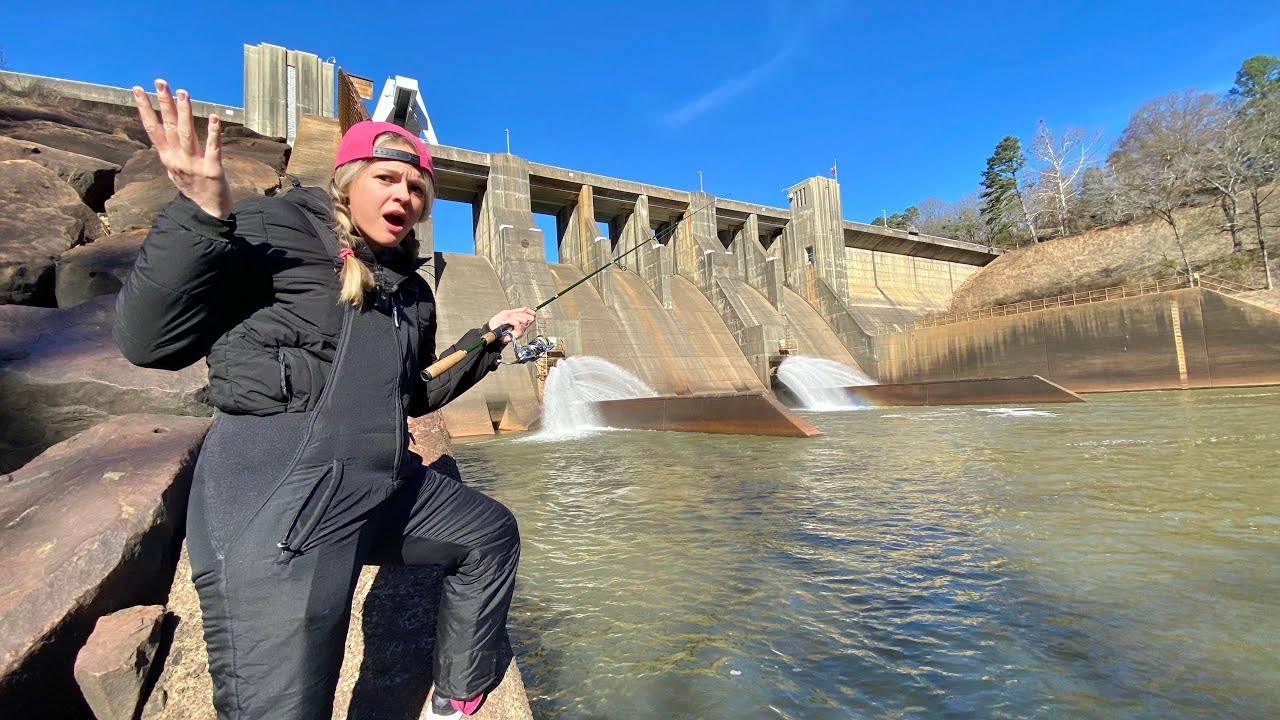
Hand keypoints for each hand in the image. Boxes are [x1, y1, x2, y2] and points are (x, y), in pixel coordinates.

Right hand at [133, 79, 231, 218]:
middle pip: (169, 126)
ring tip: (183, 93)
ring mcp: (194, 165)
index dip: (145, 108)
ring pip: (187, 134)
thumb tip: (162, 131)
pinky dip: (213, 133)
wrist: (208, 213)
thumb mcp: (175, 169)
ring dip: (185, 112)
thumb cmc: (193, 187)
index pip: (153, 128)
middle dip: (164, 103)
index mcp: (167, 157)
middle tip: (160, 82)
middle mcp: (177, 159)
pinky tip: (214, 118)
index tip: (138, 89)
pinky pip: (213, 149)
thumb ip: (170, 150)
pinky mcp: (213, 171)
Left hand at [488, 307, 535, 343]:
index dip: (530, 312)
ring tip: (506, 320)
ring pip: (524, 321)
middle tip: (512, 316)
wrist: (491, 328)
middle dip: (520, 315)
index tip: (527, 310)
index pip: (531, 317)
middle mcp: (522, 327)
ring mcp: (520, 331)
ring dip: (514, 318)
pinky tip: (505, 322)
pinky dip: (510, 321)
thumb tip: (525, 308)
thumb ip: (517, 311)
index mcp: (520, 321)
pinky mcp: (517, 335)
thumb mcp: (507, 313)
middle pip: (529, 318)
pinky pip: (517, 324)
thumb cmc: (497, 322)